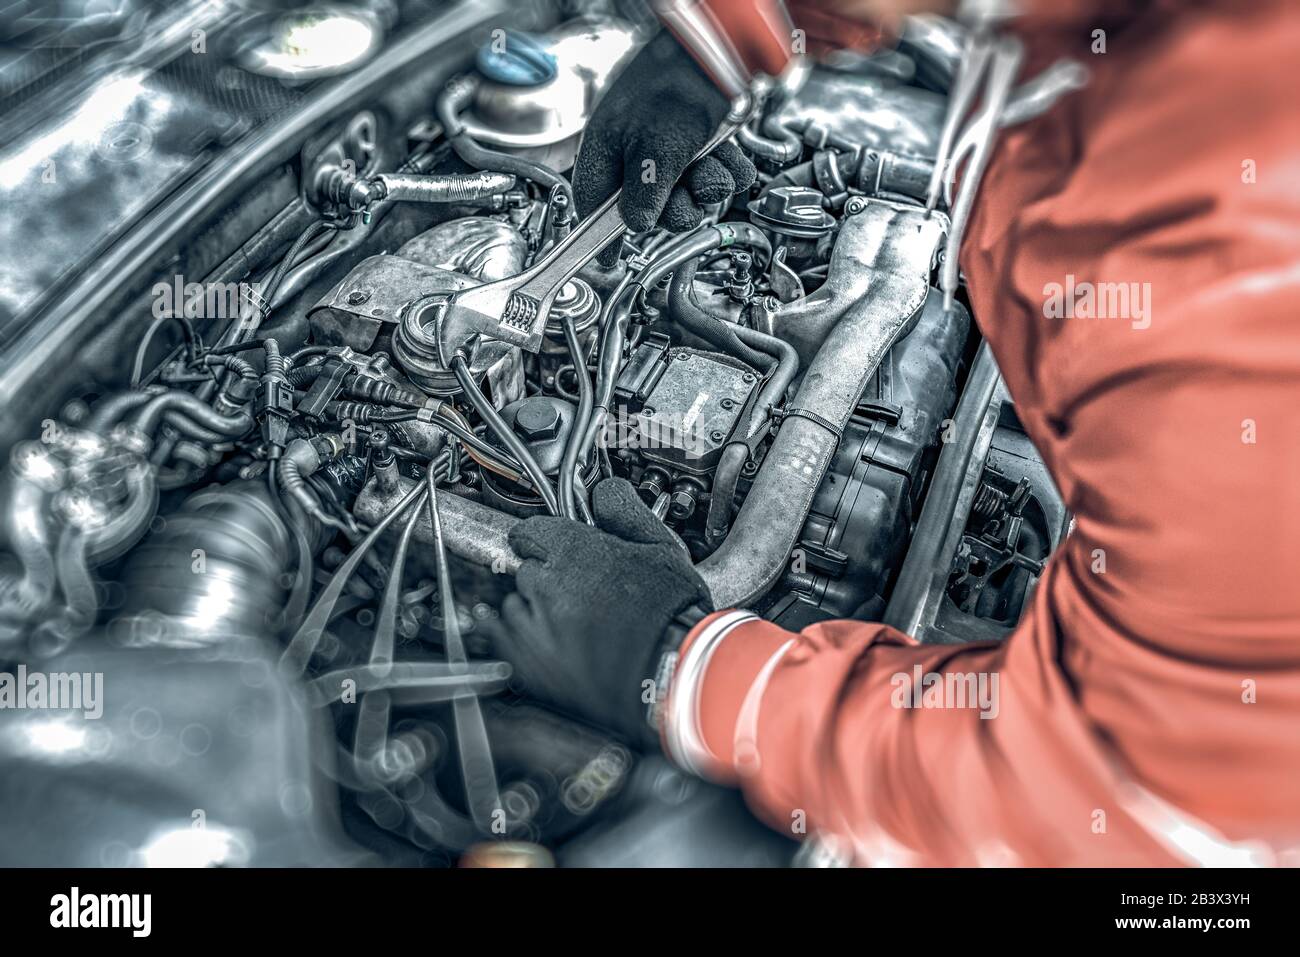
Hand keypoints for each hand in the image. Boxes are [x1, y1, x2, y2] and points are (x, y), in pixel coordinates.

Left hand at [491, 478, 711, 741]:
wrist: (674, 674)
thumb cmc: (672, 616)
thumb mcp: (661, 548)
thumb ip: (624, 512)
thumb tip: (602, 493)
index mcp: (574, 552)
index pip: (530, 531)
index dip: (543, 538)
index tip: (551, 546)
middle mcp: (547, 587)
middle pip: (526, 569)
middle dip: (547, 576)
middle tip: (578, 590)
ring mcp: (535, 628)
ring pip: (515, 604)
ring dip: (534, 608)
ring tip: (571, 622)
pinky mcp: (529, 664)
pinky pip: (502, 638)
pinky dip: (516, 636)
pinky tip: (543, 640)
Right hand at [574, 29, 756, 264]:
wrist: (720, 52)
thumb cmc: (675, 86)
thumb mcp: (654, 148)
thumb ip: (644, 193)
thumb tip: (637, 226)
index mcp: (609, 150)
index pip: (594, 203)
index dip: (603, 236)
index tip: (611, 262)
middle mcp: (639, 153)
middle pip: (651, 210)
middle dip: (676, 208)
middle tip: (687, 192)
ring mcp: (674, 150)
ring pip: (690, 197)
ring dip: (706, 188)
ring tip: (710, 164)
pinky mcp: (706, 146)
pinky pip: (719, 178)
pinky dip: (728, 171)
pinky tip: (726, 155)